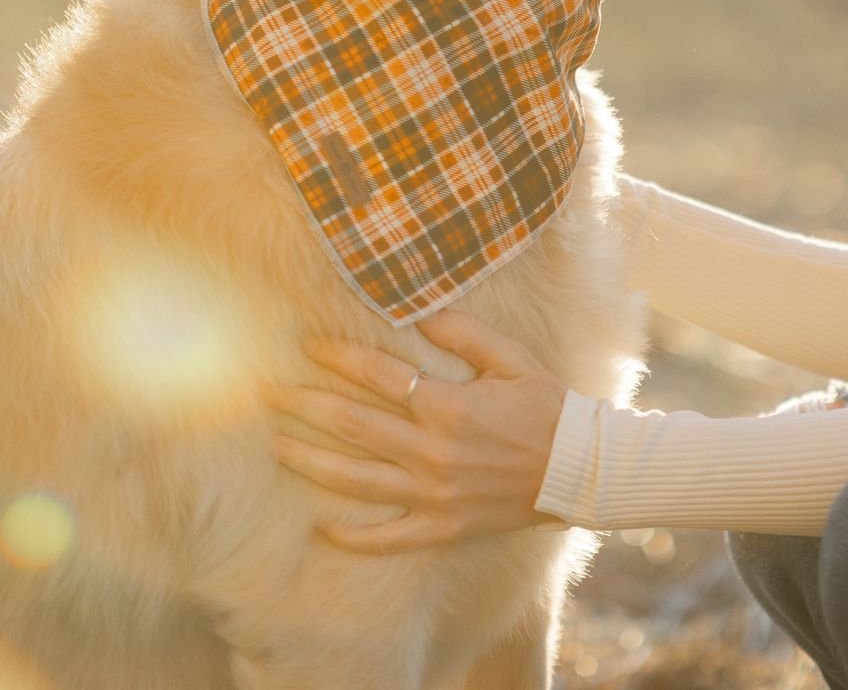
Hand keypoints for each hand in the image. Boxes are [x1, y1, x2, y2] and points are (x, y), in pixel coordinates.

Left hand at [267, 308, 568, 553]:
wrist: (579, 469)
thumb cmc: (547, 405)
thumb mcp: (511, 357)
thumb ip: (464, 332)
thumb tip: (420, 311)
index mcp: (448, 405)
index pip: (378, 375)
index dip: (339, 356)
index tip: (307, 343)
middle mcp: (433, 451)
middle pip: (354, 425)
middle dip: (307, 406)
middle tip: (269, 393)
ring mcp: (434, 495)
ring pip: (358, 481)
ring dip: (313, 463)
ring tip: (279, 447)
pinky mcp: (442, 528)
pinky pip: (389, 537)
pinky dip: (354, 535)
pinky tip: (323, 528)